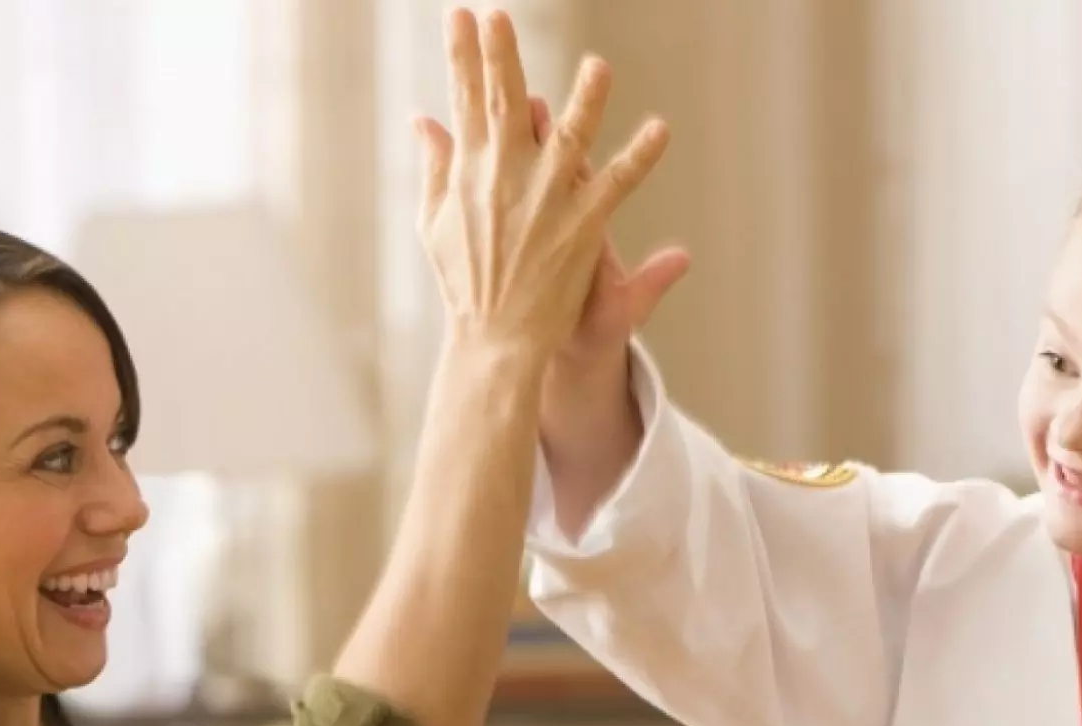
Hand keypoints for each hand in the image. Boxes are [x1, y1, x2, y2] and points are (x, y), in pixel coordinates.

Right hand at [414, 9, 669, 371]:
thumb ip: (436, 164)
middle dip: (500, 57)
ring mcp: (547, 200)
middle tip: (499, 14)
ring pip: (570, 137)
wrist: (495, 336)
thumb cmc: (464, 278)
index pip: (465, 100)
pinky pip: (618, 182)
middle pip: (505, 104)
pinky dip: (640, 156)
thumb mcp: (436, 218)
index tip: (460, 16)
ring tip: (599, 65)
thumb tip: (422, 120)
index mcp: (470, 171)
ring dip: (586, 100)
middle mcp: (506, 179)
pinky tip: (659, 129)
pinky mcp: (583, 226)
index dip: (463, 55)